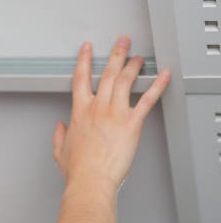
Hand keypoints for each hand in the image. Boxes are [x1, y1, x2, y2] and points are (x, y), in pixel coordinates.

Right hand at [53, 36, 170, 190]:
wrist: (91, 180)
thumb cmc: (78, 170)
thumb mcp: (60, 151)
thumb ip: (59, 136)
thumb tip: (60, 128)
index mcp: (79, 113)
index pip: (81, 79)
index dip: (84, 60)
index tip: (87, 49)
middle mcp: (97, 108)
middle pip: (107, 73)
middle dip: (116, 54)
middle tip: (122, 42)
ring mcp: (114, 114)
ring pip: (125, 81)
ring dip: (134, 65)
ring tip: (139, 57)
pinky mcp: (131, 123)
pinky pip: (147, 100)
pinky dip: (157, 85)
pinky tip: (163, 76)